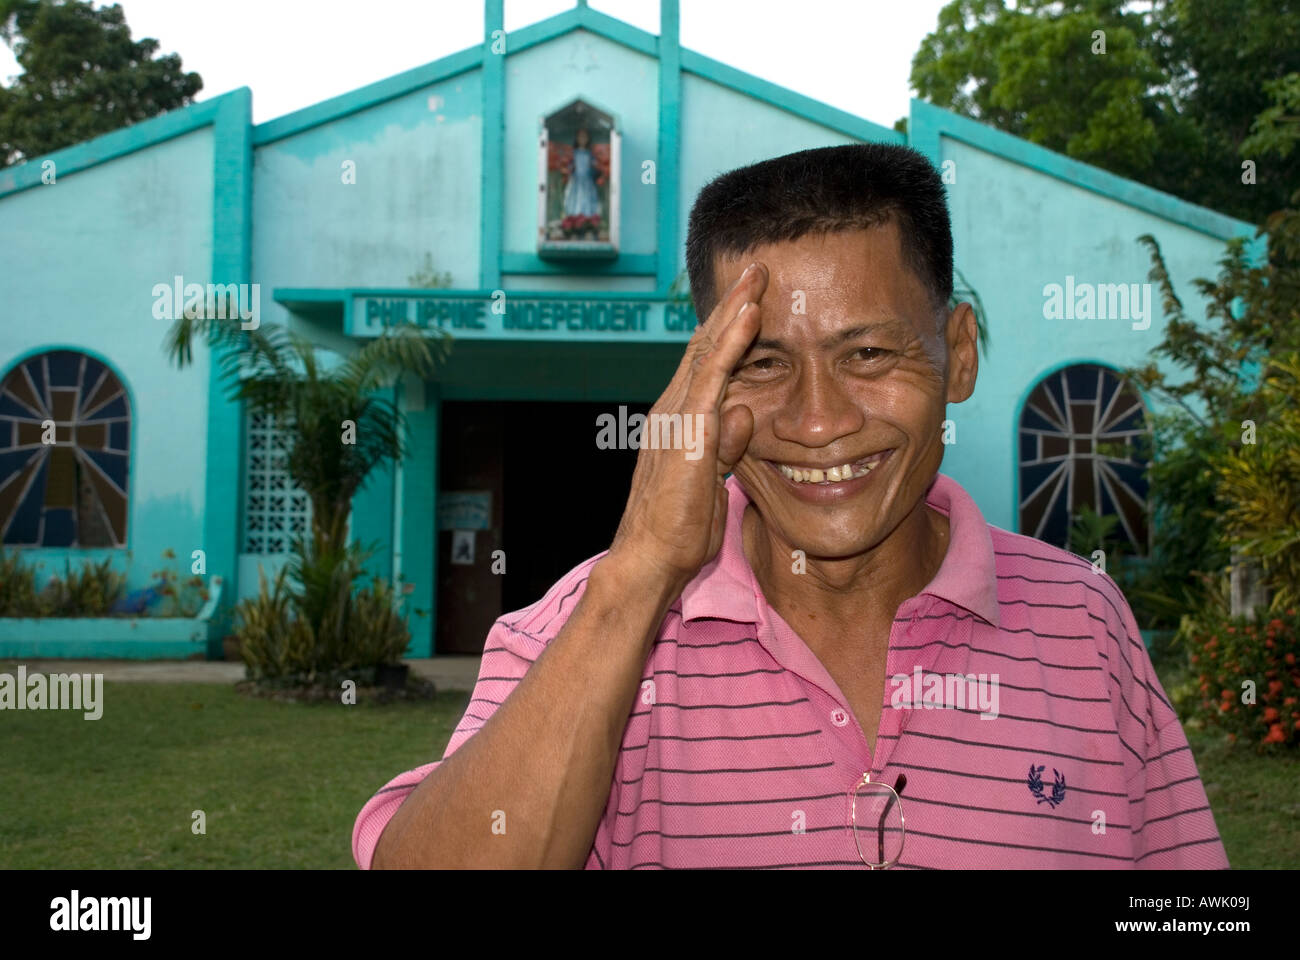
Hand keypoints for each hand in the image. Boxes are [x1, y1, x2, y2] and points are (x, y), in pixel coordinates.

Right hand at [608, 262, 767, 588]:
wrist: (650, 559)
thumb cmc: (678, 531)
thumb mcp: (712, 481)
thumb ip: (726, 445)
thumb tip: (744, 412)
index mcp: (677, 420)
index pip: (704, 365)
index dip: (728, 331)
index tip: (751, 301)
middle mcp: (671, 409)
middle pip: (704, 346)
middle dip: (731, 306)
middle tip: (757, 271)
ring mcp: (675, 416)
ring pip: (707, 349)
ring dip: (734, 310)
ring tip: (757, 277)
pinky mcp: (687, 429)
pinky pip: (713, 374)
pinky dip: (732, 340)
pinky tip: (750, 314)